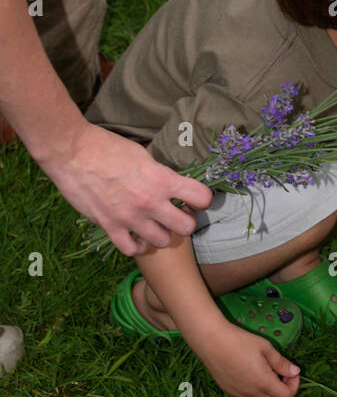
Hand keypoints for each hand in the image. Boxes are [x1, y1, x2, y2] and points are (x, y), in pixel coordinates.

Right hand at [39, 122, 211, 255]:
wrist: (73, 152)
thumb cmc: (107, 147)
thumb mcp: (143, 155)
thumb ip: (160, 173)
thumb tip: (171, 184)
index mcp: (162, 179)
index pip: (201, 197)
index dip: (202, 199)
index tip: (196, 198)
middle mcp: (150, 201)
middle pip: (186, 227)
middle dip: (185, 220)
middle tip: (177, 213)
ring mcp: (130, 217)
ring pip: (162, 241)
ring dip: (162, 233)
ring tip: (156, 224)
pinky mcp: (109, 227)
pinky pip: (132, 249)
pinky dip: (137, 245)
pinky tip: (136, 235)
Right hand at [199, 327, 300, 396]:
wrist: (212, 342)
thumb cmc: (241, 341)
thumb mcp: (265, 348)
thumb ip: (281, 363)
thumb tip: (296, 372)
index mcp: (264, 383)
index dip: (294, 386)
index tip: (292, 372)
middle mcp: (252, 394)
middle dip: (284, 390)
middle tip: (282, 373)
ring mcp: (240, 395)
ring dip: (270, 394)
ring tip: (268, 375)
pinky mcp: (230, 393)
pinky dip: (257, 394)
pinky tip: (254, 377)